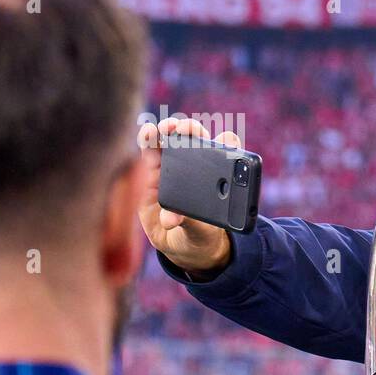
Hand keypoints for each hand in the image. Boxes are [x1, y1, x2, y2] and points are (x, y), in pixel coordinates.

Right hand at [136, 117, 237, 273]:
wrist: (182, 245)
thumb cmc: (200, 234)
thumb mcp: (201, 231)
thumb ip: (189, 222)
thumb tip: (171, 218)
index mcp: (218, 179)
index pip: (227, 154)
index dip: (227, 142)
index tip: (225, 139)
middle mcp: (197, 170)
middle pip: (196, 141)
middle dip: (191, 130)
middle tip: (185, 129)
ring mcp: (175, 170)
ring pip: (172, 142)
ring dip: (168, 130)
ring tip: (165, 129)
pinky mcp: (154, 174)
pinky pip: (151, 152)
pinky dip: (149, 140)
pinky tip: (148, 132)